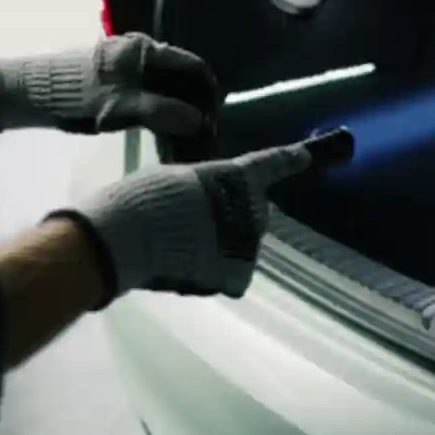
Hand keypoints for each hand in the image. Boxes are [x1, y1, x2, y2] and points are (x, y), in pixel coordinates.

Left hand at [0, 33, 217, 135]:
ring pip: (166, 86)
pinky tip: (162, 130)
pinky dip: (161, 110)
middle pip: (182, 77)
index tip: (214, 119)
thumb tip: (199, 123)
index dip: (208, 92)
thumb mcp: (122, 106)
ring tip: (185, 136)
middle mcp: (141, 53)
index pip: (193, 66)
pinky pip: (150, 93)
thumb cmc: (78, 95)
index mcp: (146, 50)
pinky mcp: (117, 81)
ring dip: (178, 109)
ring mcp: (128, 66)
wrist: (32, 92)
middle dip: (195, 103)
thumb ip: (163, 112)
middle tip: (202, 133)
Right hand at [51, 141, 312, 305]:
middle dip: (230, 219)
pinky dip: (209, 276)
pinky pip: (227, 277)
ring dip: (217, 249)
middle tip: (189, 223)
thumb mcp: (176, 178)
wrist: (129, 236)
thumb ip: (203, 188)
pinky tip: (182, 269)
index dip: (287, 160)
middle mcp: (253, 208)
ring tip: (176, 248)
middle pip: (250, 215)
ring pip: (237, 248)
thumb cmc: (145, 199)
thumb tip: (204, 204)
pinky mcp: (239, 276)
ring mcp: (250, 244)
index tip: (305, 156)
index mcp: (237, 176)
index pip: (269, 164)